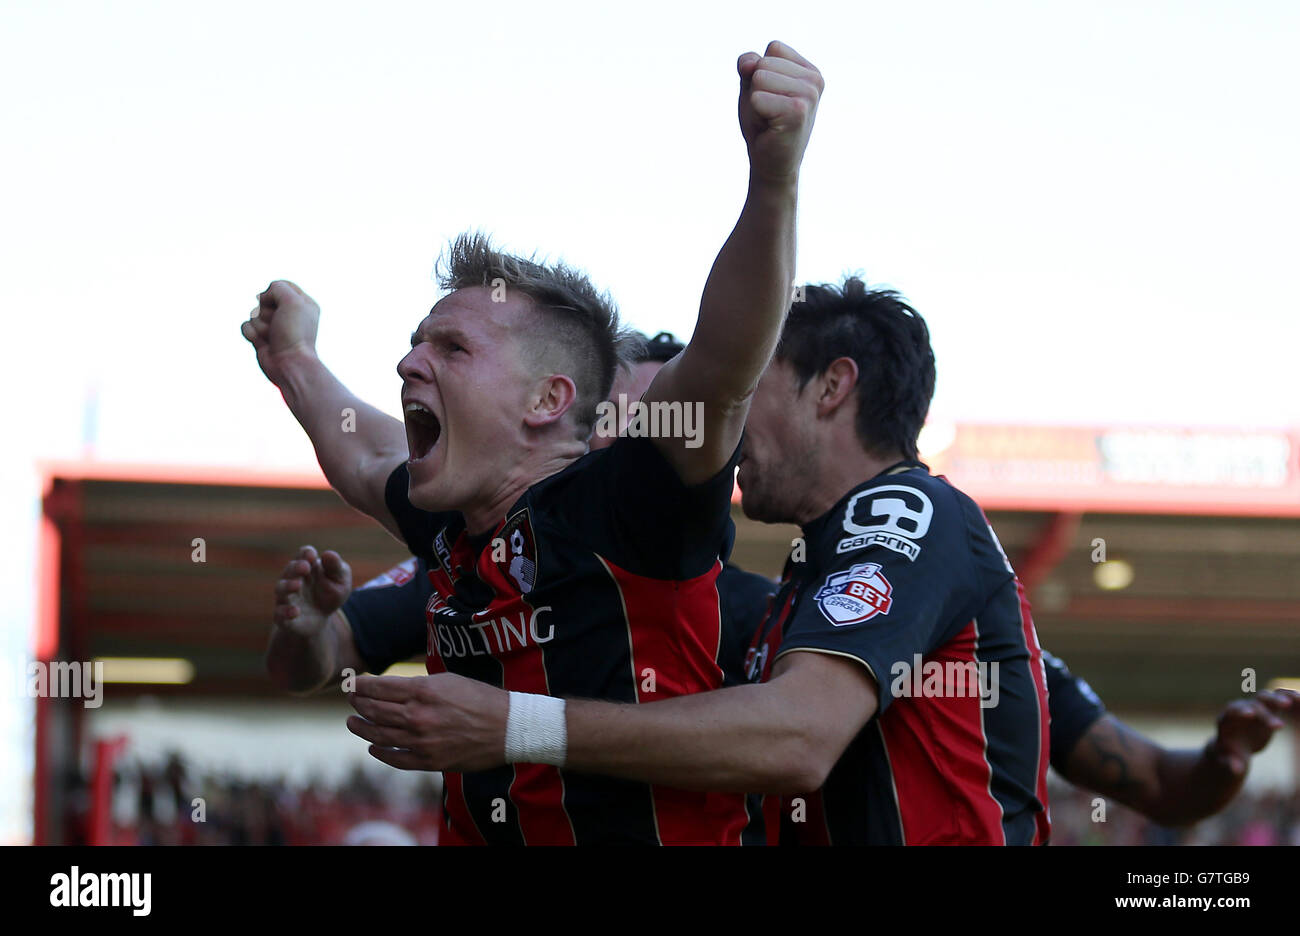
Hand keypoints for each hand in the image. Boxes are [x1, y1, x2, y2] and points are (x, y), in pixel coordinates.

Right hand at [241, 280, 320, 386]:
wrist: (290, 365)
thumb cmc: (294, 333)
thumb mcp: (292, 301)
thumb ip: (277, 287)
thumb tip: (261, 298)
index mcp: (303, 303)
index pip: (281, 285)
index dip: (275, 292)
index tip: (282, 305)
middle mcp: (289, 314)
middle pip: (263, 299)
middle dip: (266, 311)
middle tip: (279, 325)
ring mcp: (275, 327)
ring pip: (253, 313)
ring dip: (260, 325)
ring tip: (274, 338)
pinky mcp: (262, 338)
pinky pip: (246, 326)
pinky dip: (251, 334)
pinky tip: (263, 344)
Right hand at [273, 545, 351, 638]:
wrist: (321, 621)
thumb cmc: (330, 594)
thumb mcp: (339, 580)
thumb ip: (335, 567)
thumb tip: (328, 554)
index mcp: (307, 566)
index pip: (303, 554)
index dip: (306, 553)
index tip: (312, 555)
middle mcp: (293, 579)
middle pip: (290, 570)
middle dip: (296, 567)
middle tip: (305, 567)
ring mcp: (286, 598)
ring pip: (281, 589)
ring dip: (288, 586)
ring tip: (297, 585)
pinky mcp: (283, 616)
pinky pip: (280, 613)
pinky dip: (286, 612)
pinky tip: (295, 612)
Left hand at [345, 673, 508, 772]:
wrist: (508, 728)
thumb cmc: (482, 699)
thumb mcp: (449, 681)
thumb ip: (418, 686)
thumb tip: (392, 689)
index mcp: (423, 691)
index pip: (379, 687)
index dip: (360, 686)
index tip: (351, 684)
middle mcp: (417, 716)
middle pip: (374, 710)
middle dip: (357, 703)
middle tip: (350, 700)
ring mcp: (421, 741)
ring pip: (378, 734)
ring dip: (361, 727)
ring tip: (352, 722)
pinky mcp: (428, 761)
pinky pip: (395, 758)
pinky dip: (380, 752)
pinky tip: (373, 747)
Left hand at [736, 41, 823, 184]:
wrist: (771, 165)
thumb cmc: (763, 125)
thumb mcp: (752, 87)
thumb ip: (749, 66)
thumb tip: (750, 64)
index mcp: (809, 70)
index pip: (773, 48)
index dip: (760, 73)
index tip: (771, 98)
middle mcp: (814, 79)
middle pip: (763, 63)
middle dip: (756, 90)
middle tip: (768, 113)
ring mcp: (809, 94)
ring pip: (759, 78)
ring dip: (755, 104)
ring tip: (769, 120)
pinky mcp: (798, 111)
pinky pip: (757, 98)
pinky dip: (756, 115)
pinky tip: (770, 128)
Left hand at [1207, 688, 1297, 773]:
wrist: (1235, 748)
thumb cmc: (1231, 754)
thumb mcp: (1229, 760)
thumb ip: (1232, 763)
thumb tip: (1237, 770)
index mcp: (1227, 719)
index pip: (1232, 710)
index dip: (1240, 711)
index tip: (1251, 715)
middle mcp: (1241, 709)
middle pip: (1252, 705)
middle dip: (1265, 714)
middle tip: (1279, 727)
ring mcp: (1255, 707)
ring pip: (1265, 697)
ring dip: (1276, 699)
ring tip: (1291, 704)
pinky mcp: (1268, 709)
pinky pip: (1277, 698)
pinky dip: (1287, 696)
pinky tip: (1299, 699)